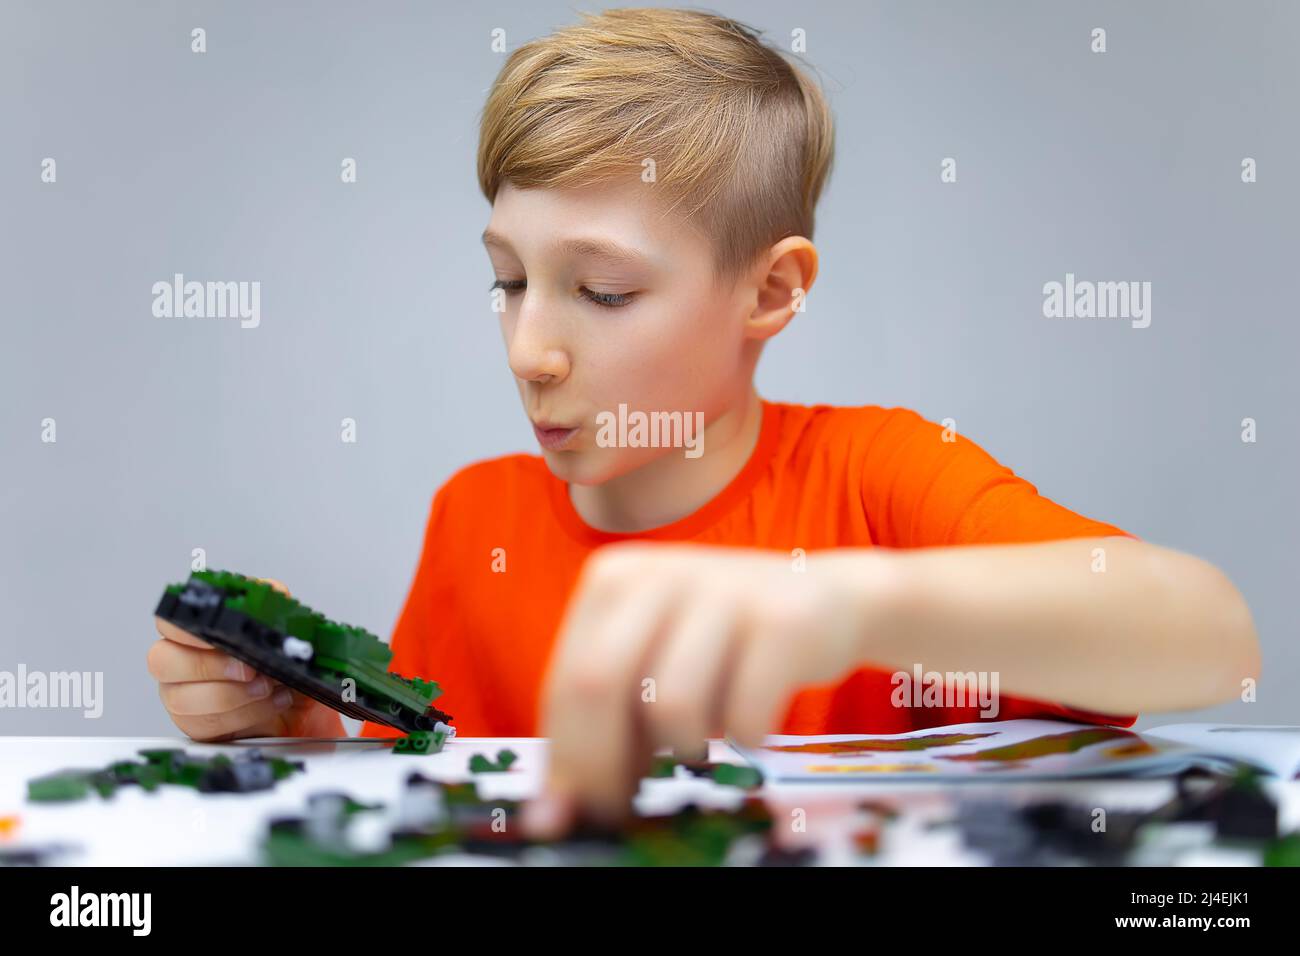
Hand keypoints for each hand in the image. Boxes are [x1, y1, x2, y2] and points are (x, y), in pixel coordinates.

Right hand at [147, 578, 340, 739]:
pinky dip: (245, 715)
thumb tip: (273, 591)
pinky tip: (270, 703)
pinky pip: (207, 724)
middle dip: (211, 666)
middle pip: (162, 661)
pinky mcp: (199, 726)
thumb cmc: (285, 667)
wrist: (303, 706)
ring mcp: (185, 697)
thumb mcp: (288, 631)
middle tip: (249, 669)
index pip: (169, 621)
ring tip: (267, 687)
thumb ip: (276, 606)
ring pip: (183, 698)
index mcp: (198, 633)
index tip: (218, 633)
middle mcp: (182, 663)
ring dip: (233, 694)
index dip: (186, 627)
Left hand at [524, 543, 887, 835]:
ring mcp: (723, 589)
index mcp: (614, 576)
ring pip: (671, 706)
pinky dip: (744, 738)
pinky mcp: (781, 619)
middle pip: (599, 685)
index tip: (575, 811)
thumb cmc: (727, 645)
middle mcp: (661, 571)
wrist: (832, 599)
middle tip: (623, 813)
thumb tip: (552, 816)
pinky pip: (741, 715)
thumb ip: (601, 723)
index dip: (568, 759)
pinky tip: (751, 721)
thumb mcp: (655, 660)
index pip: (566, 682)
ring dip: (687, 747)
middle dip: (605, 767)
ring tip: (706, 736)